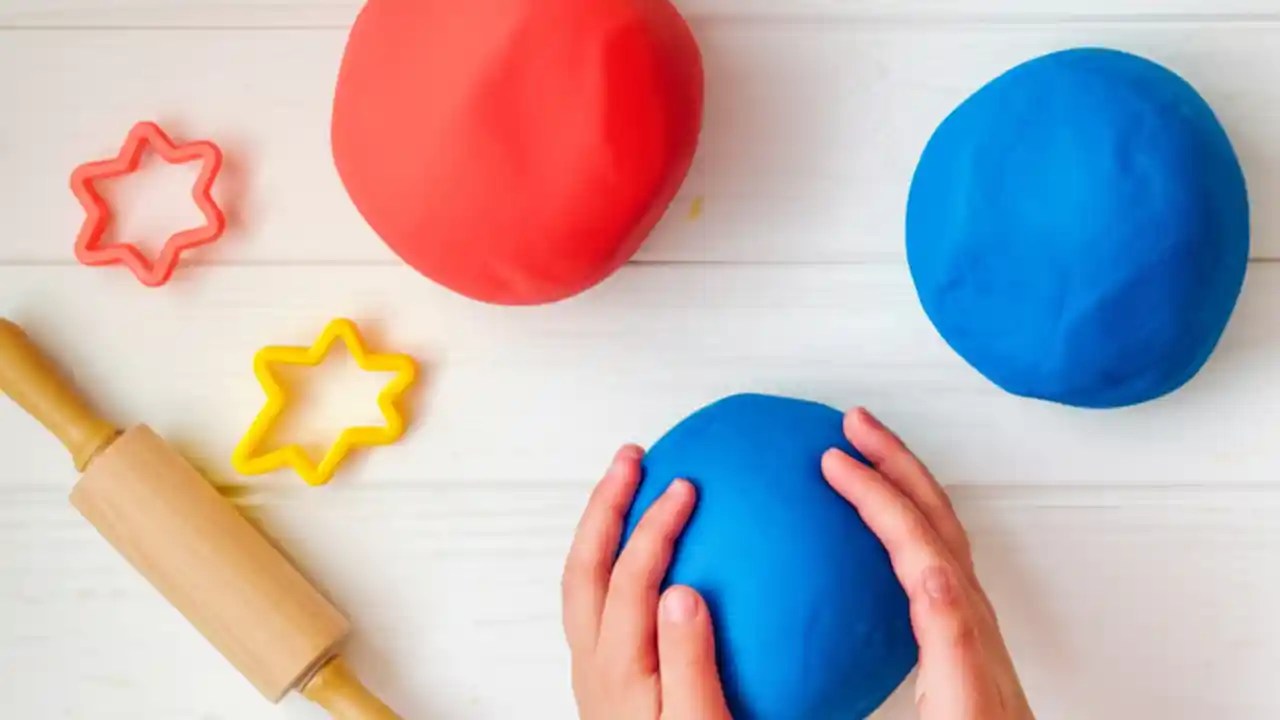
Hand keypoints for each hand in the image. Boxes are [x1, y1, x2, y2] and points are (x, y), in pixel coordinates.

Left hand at [562, 445, 732, 719]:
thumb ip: (690, 663)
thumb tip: (682, 590)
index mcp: (619, 671)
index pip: (628, 580)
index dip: (652, 528)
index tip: (686, 486)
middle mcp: (594, 663)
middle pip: (584, 568)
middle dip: (605, 506)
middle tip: (632, 457)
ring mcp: (593, 668)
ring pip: (580, 581)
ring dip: (600, 526)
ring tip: (629, 483)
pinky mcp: (604, 674)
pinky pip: (594, 598)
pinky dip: (609, 557)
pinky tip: (643, 547)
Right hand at [822, 408, 1033, 719]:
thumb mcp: (960, 695)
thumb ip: (946, 633)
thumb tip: (930, 577)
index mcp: (962, 629)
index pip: (920, 540)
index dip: (878, 494)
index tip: (836, 462)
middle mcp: (969, 617)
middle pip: (935, 520)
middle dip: (895, 462)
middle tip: (853, 425)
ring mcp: (966, 623)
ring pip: (935, 533)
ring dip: (900, 484)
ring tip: (863, 457)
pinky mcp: (956, 638)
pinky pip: (929, 556)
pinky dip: (902, 523)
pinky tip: (875, 530)